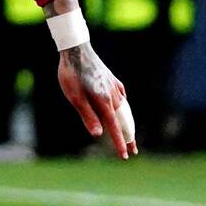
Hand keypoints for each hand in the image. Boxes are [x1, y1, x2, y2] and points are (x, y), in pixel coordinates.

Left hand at [58, 41, 137, 159]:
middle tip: (134, 151)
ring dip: (128, 123)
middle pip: (124, 121)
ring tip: (131, 134)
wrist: (77, 50)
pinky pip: (121, 97)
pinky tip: (122, 107)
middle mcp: (113, 96)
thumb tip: (99, 134)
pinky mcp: (112, 80)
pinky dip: (124, 107)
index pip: (114, 128)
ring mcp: (114, 87)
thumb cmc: (72, 75)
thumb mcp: (75, 98)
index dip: (119, 143)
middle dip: (129, 137)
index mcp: (104, 102)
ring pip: (124, 109)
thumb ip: (88, 117)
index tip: (125, 156)